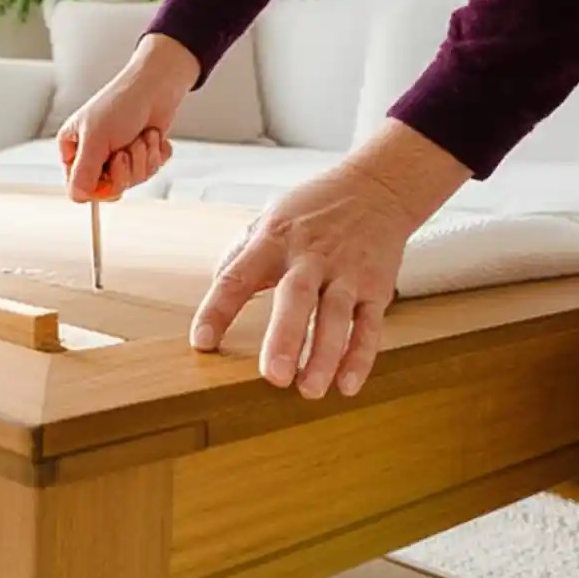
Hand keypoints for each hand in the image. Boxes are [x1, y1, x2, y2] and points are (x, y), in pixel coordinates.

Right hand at [58, 34, 198, 201]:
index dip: (98, 185)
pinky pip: (151, 171)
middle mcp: (95, 155)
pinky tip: (151, 136)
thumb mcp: (96, 139)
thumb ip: (84, 172)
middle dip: (126, 169)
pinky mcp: (142, 155)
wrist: (156, 86)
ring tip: (140, 136)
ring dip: (143, 158)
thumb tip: (76, 197)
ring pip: (133, 180)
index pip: (79, 187)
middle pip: (110, 188)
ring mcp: (119, 156)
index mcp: (74, 149)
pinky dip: (156, 154)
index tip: (109, 170)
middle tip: (125, 150)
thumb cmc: (121, 104)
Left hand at [190, 120, 471, 397]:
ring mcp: (347, 272)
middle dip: (284, 337)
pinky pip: (369, 325)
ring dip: (324, 355)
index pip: (237, 276)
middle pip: (296, 297)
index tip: (202, 342)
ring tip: (308, 390)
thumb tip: (216, 290)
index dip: (217, 309)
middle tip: (272, 376)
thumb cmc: (312, 211)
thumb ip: (239, 256)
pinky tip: (347, 385)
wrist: (377, 187)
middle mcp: (310, 256)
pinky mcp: (377, 287)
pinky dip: (361, 356)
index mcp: (273, 240)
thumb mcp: (267, 220)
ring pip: (336, 316)